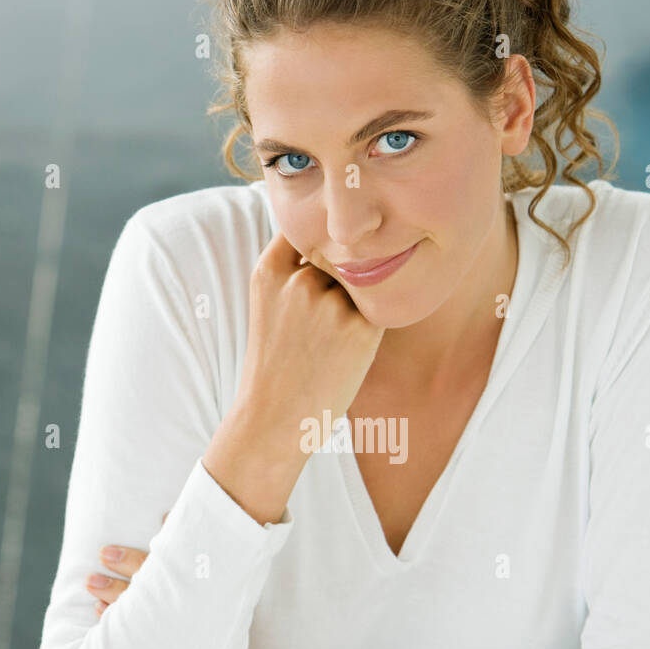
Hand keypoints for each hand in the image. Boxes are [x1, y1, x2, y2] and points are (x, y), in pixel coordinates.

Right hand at [234, 228, 384, 443]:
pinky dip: (374, 321)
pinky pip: (381, 308)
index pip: (306, 229)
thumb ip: (296, 269)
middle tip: (330, 313)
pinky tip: (353, 345)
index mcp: (269, 272)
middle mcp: (300, 281)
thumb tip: (343, 242)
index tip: (327, 247)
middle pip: (341, 255)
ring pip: (363, 282)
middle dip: (343, 273)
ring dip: (361, 298)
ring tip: (337, 335)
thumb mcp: (268, 305)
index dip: (322, 236)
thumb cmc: (275, 363)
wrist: (274, 420)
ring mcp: (330, 304)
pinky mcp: (361, 330)